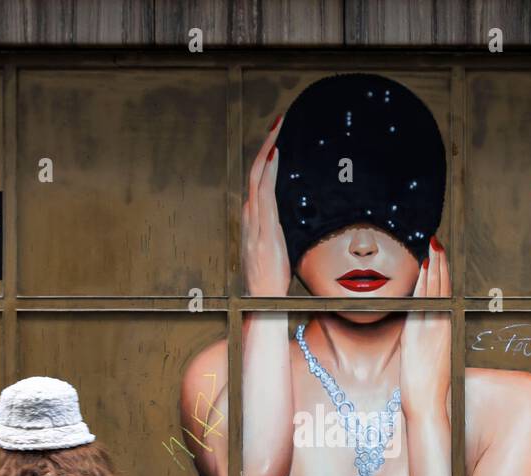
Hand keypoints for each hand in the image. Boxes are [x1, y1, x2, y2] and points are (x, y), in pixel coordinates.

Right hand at [242, 115, 291, 296]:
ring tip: (277, 128)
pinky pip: (264, 191)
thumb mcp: (273, 251)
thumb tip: (280, 225)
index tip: (276, 139)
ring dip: (267, 149)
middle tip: (277, 121)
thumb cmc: (268, 281)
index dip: (265, 158)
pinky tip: (275, 154)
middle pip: (256, 171)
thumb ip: (273, 234)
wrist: (260, 300)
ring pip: (258, 176)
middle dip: (266, 144)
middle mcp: (250, 216)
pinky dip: (268, 170)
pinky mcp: (262, 227)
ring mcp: (254, 220)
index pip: (258, 181)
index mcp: (253, 220)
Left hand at [401, 240, 451, 418]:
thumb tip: (426, 327)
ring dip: (433, 269)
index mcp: (446, 330)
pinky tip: (424, 272)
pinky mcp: (417, 334)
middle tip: (439, 242)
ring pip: (434, 293)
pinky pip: (422, 305)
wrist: (427, 400)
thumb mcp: (435, 357)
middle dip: (440, 264)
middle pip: (442, 289)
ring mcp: (430, 329)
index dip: (444, 275)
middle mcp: (441, 326)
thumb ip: (431, 339)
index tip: (441, 257)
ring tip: (433, 248)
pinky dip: (424, 287)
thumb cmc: (431, 384)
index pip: (446, 296)